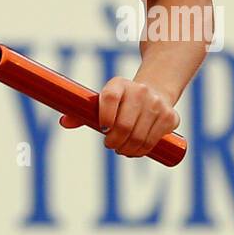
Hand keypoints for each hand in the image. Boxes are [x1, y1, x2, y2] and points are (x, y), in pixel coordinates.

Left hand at [60, 77, 179, 158]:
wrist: (155, 91)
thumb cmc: (121, 100)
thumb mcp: (103, 101)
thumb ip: (83, 113)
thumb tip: (64, 122)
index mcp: (119, 84)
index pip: (109, 98)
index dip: (104, 117)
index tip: (102, 129)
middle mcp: (140, 91)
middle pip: (124, 124)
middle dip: (114, 141)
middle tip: (110, 145)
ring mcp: (157, 104)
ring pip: (138, 137)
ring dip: (127, 149)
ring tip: (122, 149)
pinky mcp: (170, 117)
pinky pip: (153, 141)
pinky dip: (142, 151)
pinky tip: (135, 150)